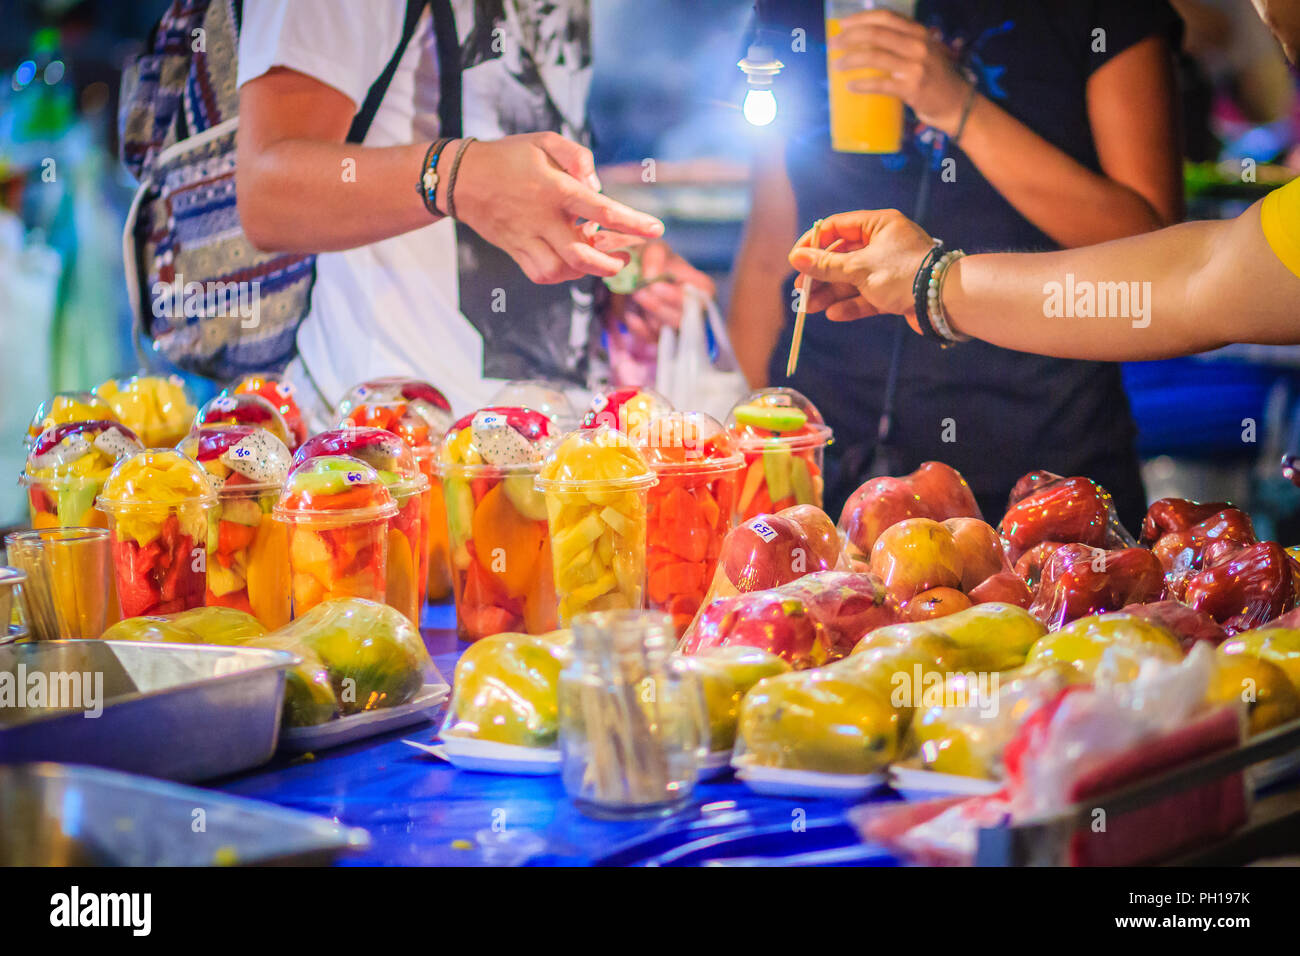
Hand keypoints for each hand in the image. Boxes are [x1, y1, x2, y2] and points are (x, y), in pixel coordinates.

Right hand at [450, 132, 663, 284]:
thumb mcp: (544, 141)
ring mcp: (526, 238)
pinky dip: (564, 275)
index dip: (632, 223)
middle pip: (581, 254)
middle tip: (626, 256)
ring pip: (563, 270)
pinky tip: (574, 263)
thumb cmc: (509, 156)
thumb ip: (577, 156)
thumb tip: (597, 185)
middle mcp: (540, 218)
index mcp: (553, 188)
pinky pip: (543, 274)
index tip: (657, 230)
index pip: (601, 209)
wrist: (461, 178)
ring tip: (602, 256)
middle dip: (611, 262)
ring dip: (588, 269)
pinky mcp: (515, 250)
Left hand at [606, 239, 715, 340]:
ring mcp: (677, 328)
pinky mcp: (660, 339)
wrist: (629, 277)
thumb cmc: (650, 260)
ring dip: (646, 314)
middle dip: (657, 306)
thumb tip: (651, 277)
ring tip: (636, 297)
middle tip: (638, 292)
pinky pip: (649, 338)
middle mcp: (694, 312)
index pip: (700, 299)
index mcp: (701, 288)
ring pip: (664, 330)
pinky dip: (637, 326)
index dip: (677, 296)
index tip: (655, 286)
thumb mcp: (653, 248)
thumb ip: (654, 256)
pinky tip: (631, 313)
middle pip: (681, 319)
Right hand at [787, 209, 933, 327]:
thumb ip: (826, 265)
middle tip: (801, 290)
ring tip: (810, 307)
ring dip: (831, 293)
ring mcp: (889, 268)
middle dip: (820, 275)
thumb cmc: (904, 274)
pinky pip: (867, 295)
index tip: (796, 260)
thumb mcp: (859, 268)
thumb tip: (796, 258)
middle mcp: (884, 243)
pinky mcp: (894, 291)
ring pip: (852, 279)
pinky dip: (851, 304)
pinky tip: (834, 314)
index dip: (813, 243)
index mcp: (878, 225)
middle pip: (842, 256)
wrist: (944, 301)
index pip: (837, 227)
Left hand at [831, 9, 971, 134]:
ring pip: (874, 56)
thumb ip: (905, 44)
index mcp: (919, 33)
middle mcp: (918, 45)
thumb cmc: (937, 79)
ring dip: (850, 60)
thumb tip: (868, 42)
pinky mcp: (912, 88)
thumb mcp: (926, 52)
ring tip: (837, 66)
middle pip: (876, 34)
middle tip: (832, 45)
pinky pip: (880, 84)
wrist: (958, 104)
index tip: (842, 25)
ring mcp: (915, 66)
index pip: (886, 17)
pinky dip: (861, 84)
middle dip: (849, 38)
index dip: (861, 19)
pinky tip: (850, 86)